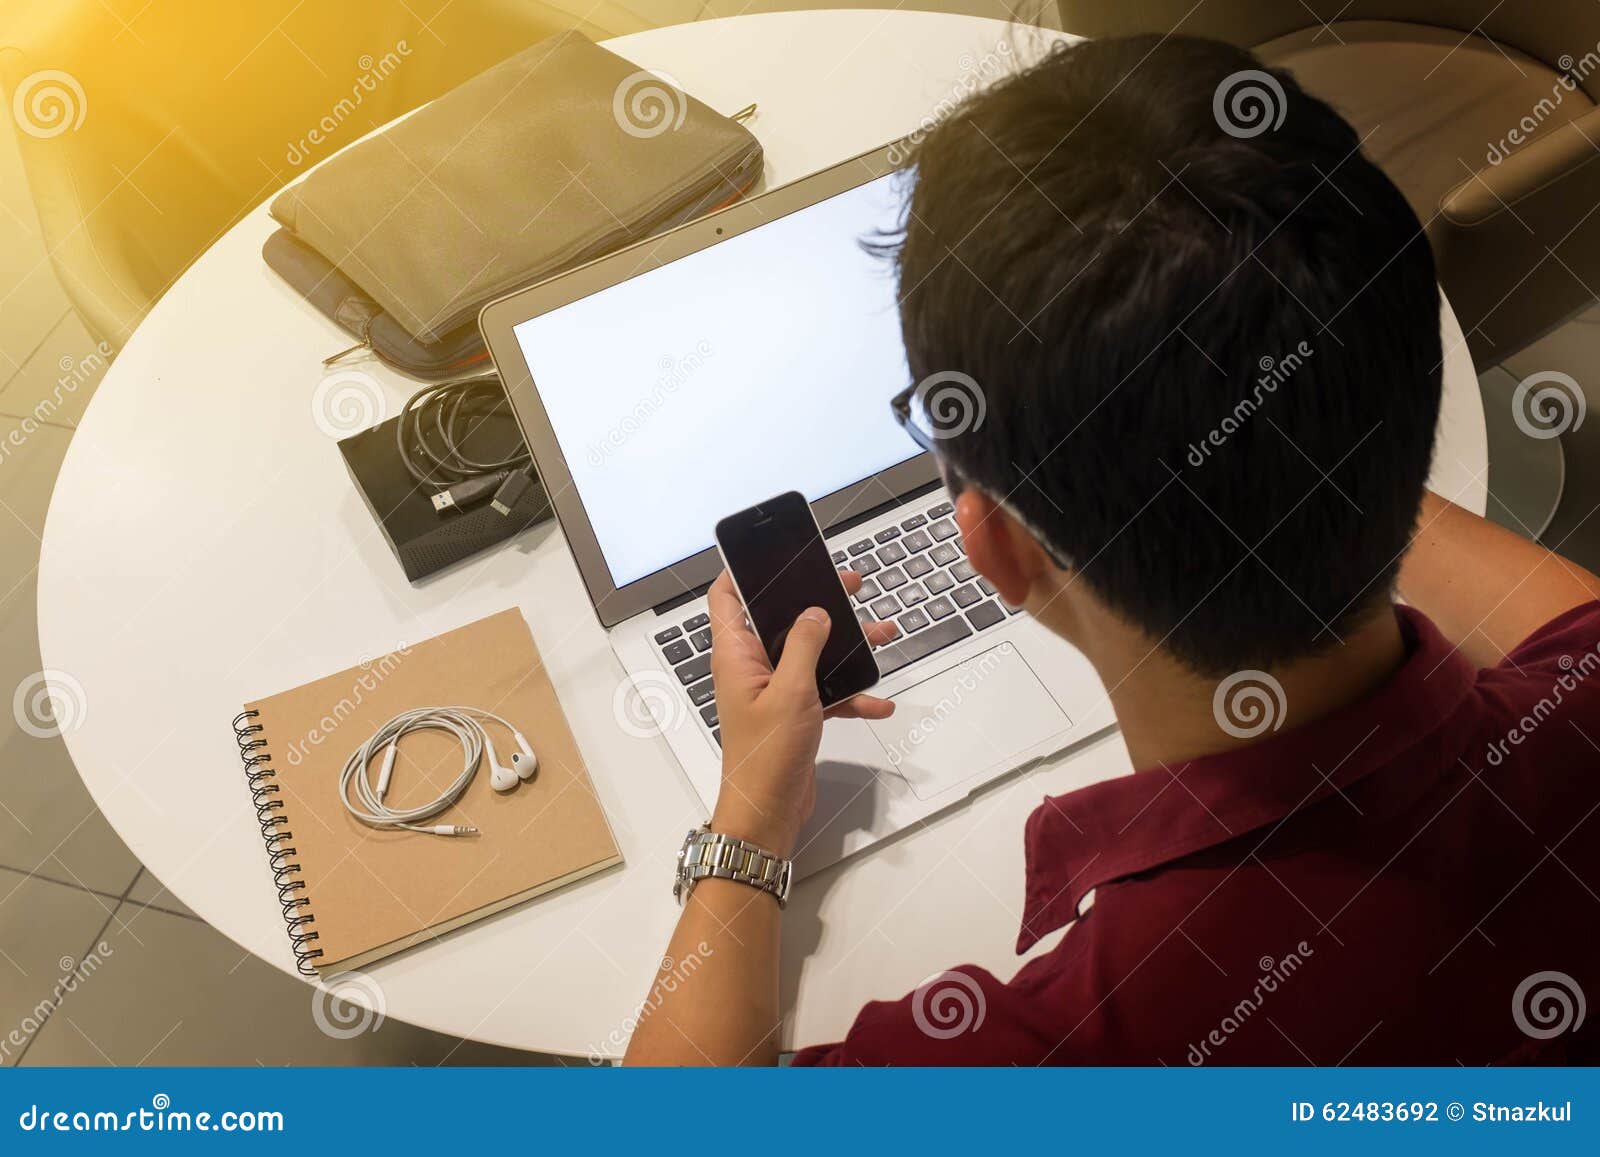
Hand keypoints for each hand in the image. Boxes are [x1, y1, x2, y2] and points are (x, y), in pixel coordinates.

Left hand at [706, 569, 896, 856]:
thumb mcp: (791, 692)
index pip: (726, 598)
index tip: (771, 553)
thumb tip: (815, 611)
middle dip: (815, 601)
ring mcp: (773, 689)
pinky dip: (850, 692)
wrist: (769, 812)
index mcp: (736, 654)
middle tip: (848, 584)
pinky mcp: (794, 712)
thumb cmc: (765, 756)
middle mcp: (751, 666)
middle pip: (781, 618)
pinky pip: (824, 690)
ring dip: (845, 646)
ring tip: (881, 632)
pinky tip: (877, 700)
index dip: (743, 571)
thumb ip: (805, 645)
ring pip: (811, 653)